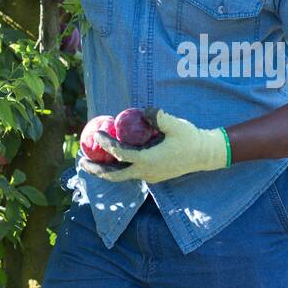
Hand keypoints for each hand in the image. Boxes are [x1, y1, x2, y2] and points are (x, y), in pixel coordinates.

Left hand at [83, 109, 228, 182]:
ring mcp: (149, 176)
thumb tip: (143, 111)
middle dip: (95, 170)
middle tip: (81, 160)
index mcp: (147, 161)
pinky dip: (118, 167)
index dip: (105, 144)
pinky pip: (131, 172)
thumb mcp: (174, 124)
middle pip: (114, 176)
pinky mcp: (153, 175)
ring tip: (91, 162)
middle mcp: (145, 172)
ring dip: (105, 170)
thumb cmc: (191, 139)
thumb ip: (157, 116)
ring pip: (121, 176)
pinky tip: (113, 158)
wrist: (205, 154)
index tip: (96, 133)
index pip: (119, 154)